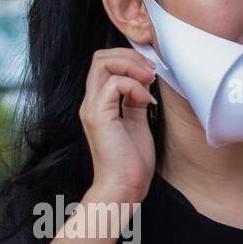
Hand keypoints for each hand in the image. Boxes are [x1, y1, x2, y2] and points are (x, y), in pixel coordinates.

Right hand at [80, 48, 157, 203]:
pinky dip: (135, 86)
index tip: (150, 74)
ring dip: (132, 66)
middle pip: (101, 57)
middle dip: (130, 56)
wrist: (124, 187)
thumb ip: (135, 100)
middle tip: (151, 72)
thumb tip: (144, 81)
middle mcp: (91, 102)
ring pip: (104, 62)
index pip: (104, 63)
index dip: (128, 60)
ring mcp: (92, 107)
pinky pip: (115, 84)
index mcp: (98, 103)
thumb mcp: (137, 122)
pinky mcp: (99, 115)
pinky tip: (146, 101)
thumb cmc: (131, 161)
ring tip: (150, 81)